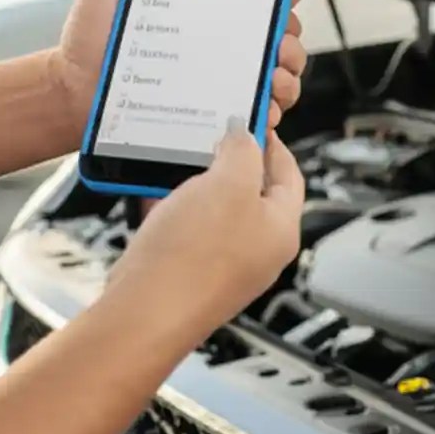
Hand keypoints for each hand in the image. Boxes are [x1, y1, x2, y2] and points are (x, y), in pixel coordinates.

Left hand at [49, 0, 308, 143]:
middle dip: (292, 36)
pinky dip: (270, 111)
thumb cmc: (90, 38)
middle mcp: (220, 44)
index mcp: (206, 9)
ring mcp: (221, 80)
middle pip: (282, 36)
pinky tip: (262, 107)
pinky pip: (259, 115)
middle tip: (278, 41)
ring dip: (288, 74)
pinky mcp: (215, 114)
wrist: (74, 89)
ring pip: (281, 75)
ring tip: (270, 75)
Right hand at [106, 123, 305, 327]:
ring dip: (198, 184)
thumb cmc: (192, 259)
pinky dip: (173, 208)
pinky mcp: (191, 272)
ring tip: (179, 164)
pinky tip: (154, 198)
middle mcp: (258, 251)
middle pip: (253, 192)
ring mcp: (224, 265)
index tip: (253, 120)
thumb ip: (243, 150)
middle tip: (211, 137)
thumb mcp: (228, 183)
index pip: (289, 174)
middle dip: (230, 161)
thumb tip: (244, 132)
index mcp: (282, 230)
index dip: (271, 143)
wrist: (145, 313)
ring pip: (216, 210)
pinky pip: (186, 230)